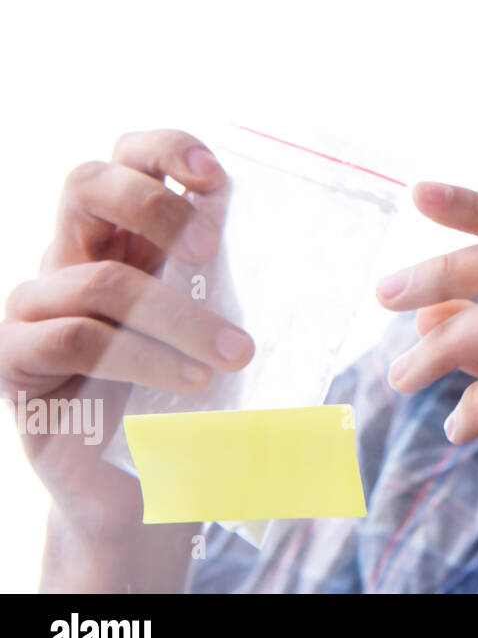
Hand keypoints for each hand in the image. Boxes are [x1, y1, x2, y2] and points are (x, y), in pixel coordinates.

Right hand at [0, 129, 255, 537]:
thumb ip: (224, 273)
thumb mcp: (212, 322)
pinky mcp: (14, 361)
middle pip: (84, 183)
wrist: (135, 488)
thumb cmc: (183, 396)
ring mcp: (33, 306)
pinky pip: (70, 339)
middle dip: (153, 206)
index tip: (217, 176)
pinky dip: (142, 359)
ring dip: (177, 316)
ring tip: (232, 355)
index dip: (165, 149)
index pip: (127, 158)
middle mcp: (70, 257)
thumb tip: (289, 234)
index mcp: (123, 236)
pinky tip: (189, 382)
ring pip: (99, 279)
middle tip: (207, 250)